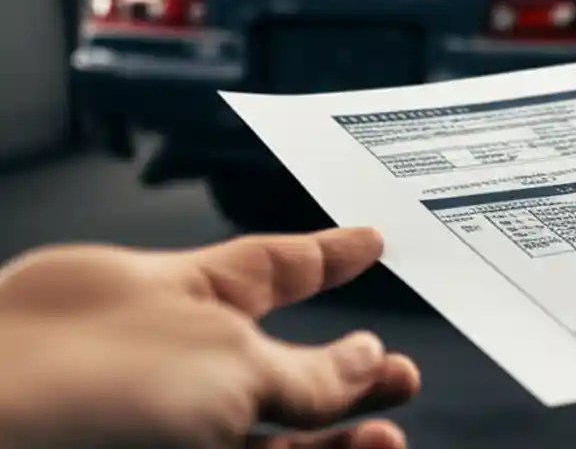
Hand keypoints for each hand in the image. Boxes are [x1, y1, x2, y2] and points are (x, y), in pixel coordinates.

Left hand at [0, 228, 418, 448]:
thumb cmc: (80, 375)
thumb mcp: (227, 360)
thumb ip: (308, 370)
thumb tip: (368, 359)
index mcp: (175, 291)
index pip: (270, 265)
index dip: (327, 256)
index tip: (371, 241)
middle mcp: (167, 356)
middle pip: (275, 362)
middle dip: (345, 373)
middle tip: (401, 379)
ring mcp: (156, 423)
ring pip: (262, 432)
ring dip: (333, 436)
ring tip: (386, 439)